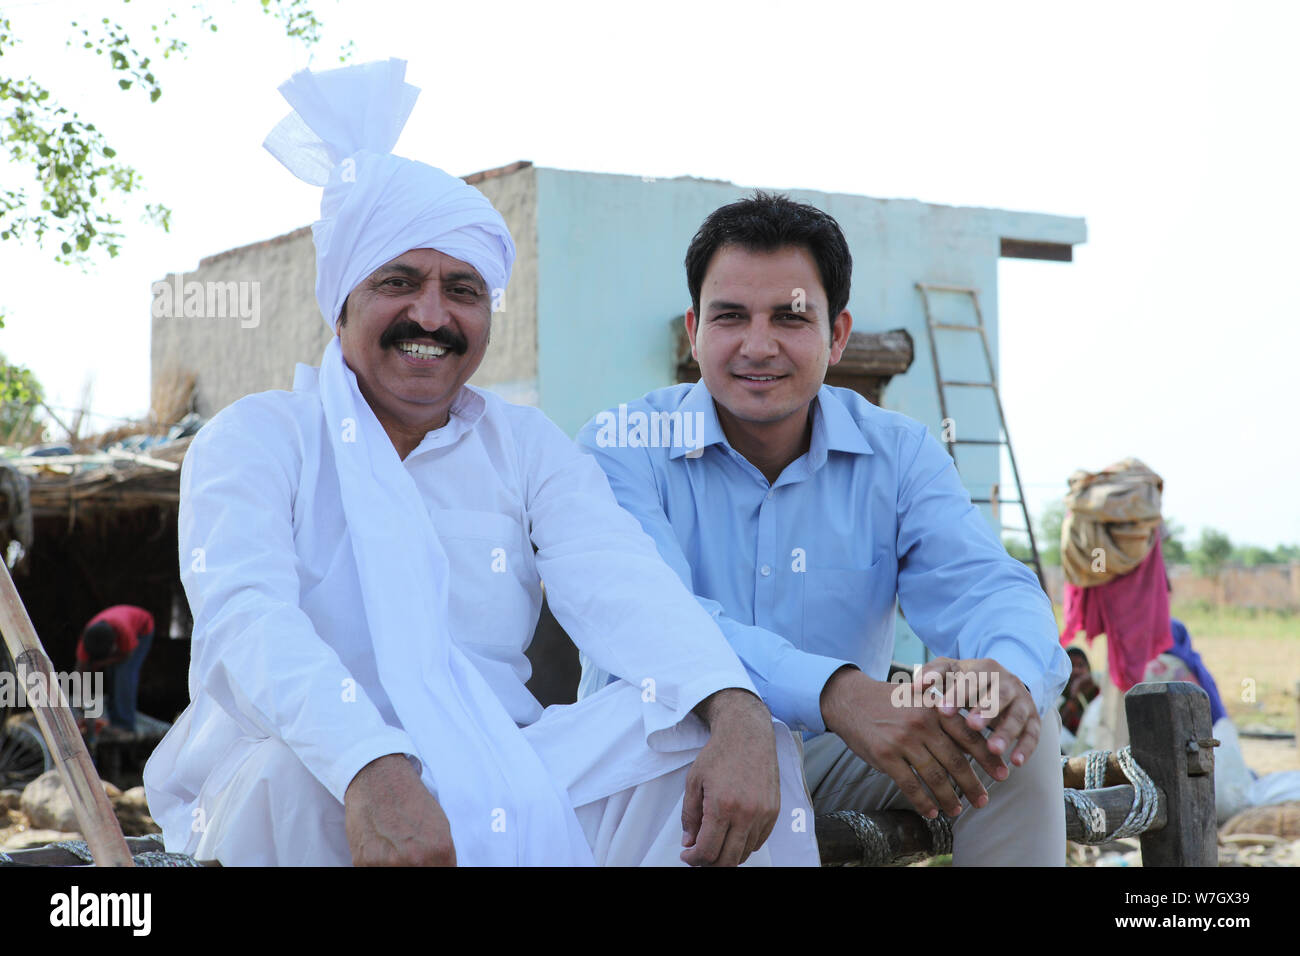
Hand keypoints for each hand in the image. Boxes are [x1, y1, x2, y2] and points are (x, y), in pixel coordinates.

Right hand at [344, 754, 456, 865]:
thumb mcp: (441, 828)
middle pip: (418, 879)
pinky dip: (378, 866)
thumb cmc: (410, 801)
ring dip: (395, 868)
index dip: (436, 868)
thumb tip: (440, 869)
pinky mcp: (363, 864)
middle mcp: (415, 860)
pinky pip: (376, 873)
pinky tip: (380, 849)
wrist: (378, 781)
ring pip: (394, 876)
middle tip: (409, 854)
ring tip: (395, 851)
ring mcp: (388, 864)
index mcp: (440, 850)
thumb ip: (442, 857)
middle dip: (416, 869)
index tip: (429, 864)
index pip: (443, 875)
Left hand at [681, 688, 780, 865]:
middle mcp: (746, 813)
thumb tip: (689, 842)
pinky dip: (744, 845)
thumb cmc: (719, 754)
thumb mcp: (694, 782)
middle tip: (699, 855)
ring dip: (728, 855)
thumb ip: (689, 816)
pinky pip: (759, 841)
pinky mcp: (774, 811)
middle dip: (709, 863)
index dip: (694, 859)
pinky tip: (732, 835)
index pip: (708, 851)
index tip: (688, 854)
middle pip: (728, 860)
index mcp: (722, 806)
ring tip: (715, 843)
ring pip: (744, 853)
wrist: (747, 735)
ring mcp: (763, 814)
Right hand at [820, 666, 1000, 819]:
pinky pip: (909, 784)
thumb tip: (974, 747)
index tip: (1002, 775)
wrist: (851, 699)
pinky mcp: (885, 755)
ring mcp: (903, 740)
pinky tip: (931, 811)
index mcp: (936, 708)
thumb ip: (945, 721)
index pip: (969, 736)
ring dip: (949, 798)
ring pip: (934, 776)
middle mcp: (922, 723)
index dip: (988, 758)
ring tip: (958, 811)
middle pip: (955, 761)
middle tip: (984, 801)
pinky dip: (922, 801)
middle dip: (973, 785)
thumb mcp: (921, 701)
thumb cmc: (891, 702)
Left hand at [928, 657, 1041, 768]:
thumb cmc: (965, 680)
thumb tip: (914, 686)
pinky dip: (1026, 747)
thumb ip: (932, 675)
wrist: (999, 682)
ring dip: (1007, 732)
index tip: (942, 710)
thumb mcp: (949, 672)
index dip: (957, 694)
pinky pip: (1033, 734)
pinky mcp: (1033, 719)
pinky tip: (1015, 762)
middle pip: (999, 695)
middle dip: (986, 710)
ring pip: (1018, 716)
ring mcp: (1022, 701)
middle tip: (972, 725)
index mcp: (985, 668)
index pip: (971, 679)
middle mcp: (1007, 682)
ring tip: (994, 749)